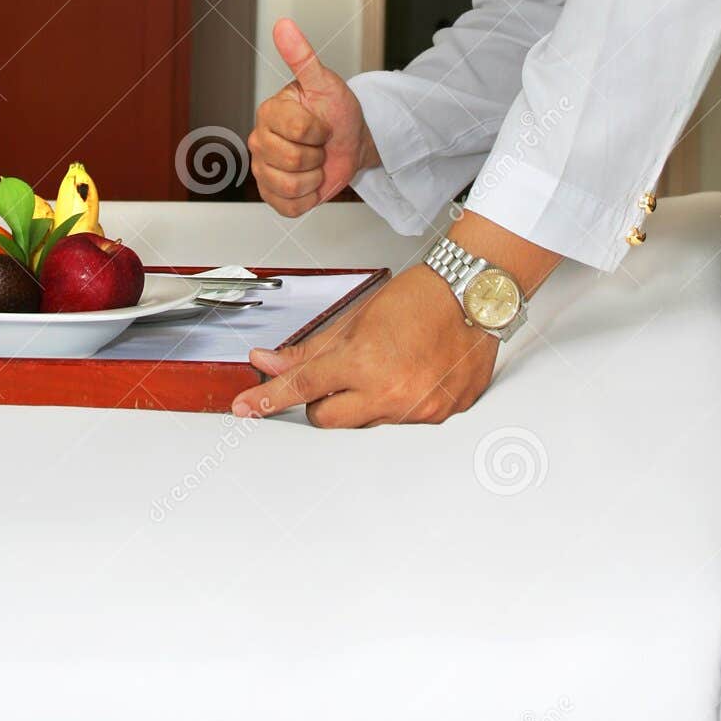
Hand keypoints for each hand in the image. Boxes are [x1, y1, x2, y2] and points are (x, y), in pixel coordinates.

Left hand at [230, 263, 498, 427]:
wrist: (473, 296)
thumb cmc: (419, 298)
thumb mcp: (356, 318)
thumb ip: (310, 349)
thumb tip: (269, 362)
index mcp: (364, 362)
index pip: (302, 387)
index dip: (269, 398)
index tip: (247, 408)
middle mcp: (390, 393)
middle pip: (327, 420)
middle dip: (324, 400)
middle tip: (343, 373)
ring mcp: (417, 410)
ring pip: (365, 424)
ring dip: (365, 402)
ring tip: (388, 367)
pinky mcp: (440, 418)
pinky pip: (401, 424)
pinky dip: (399, 404)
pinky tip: (412, 376)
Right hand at [248, 18, 377, 216]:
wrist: (350, 141)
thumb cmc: (336, 111)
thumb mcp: (324, 82)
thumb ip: (302, 56)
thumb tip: (283, 25)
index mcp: (269, 112)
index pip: (298, 130)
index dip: (320, 130)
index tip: (322, 123)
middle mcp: (260, 140)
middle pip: (293, 160)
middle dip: (318, 154)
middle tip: (320, 144)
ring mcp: (263, 170)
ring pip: (290, 185)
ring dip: (315, 176)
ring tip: (316, 162)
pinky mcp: (273, 195)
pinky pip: (290, 206)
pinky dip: (310, 197)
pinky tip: (311, 181)